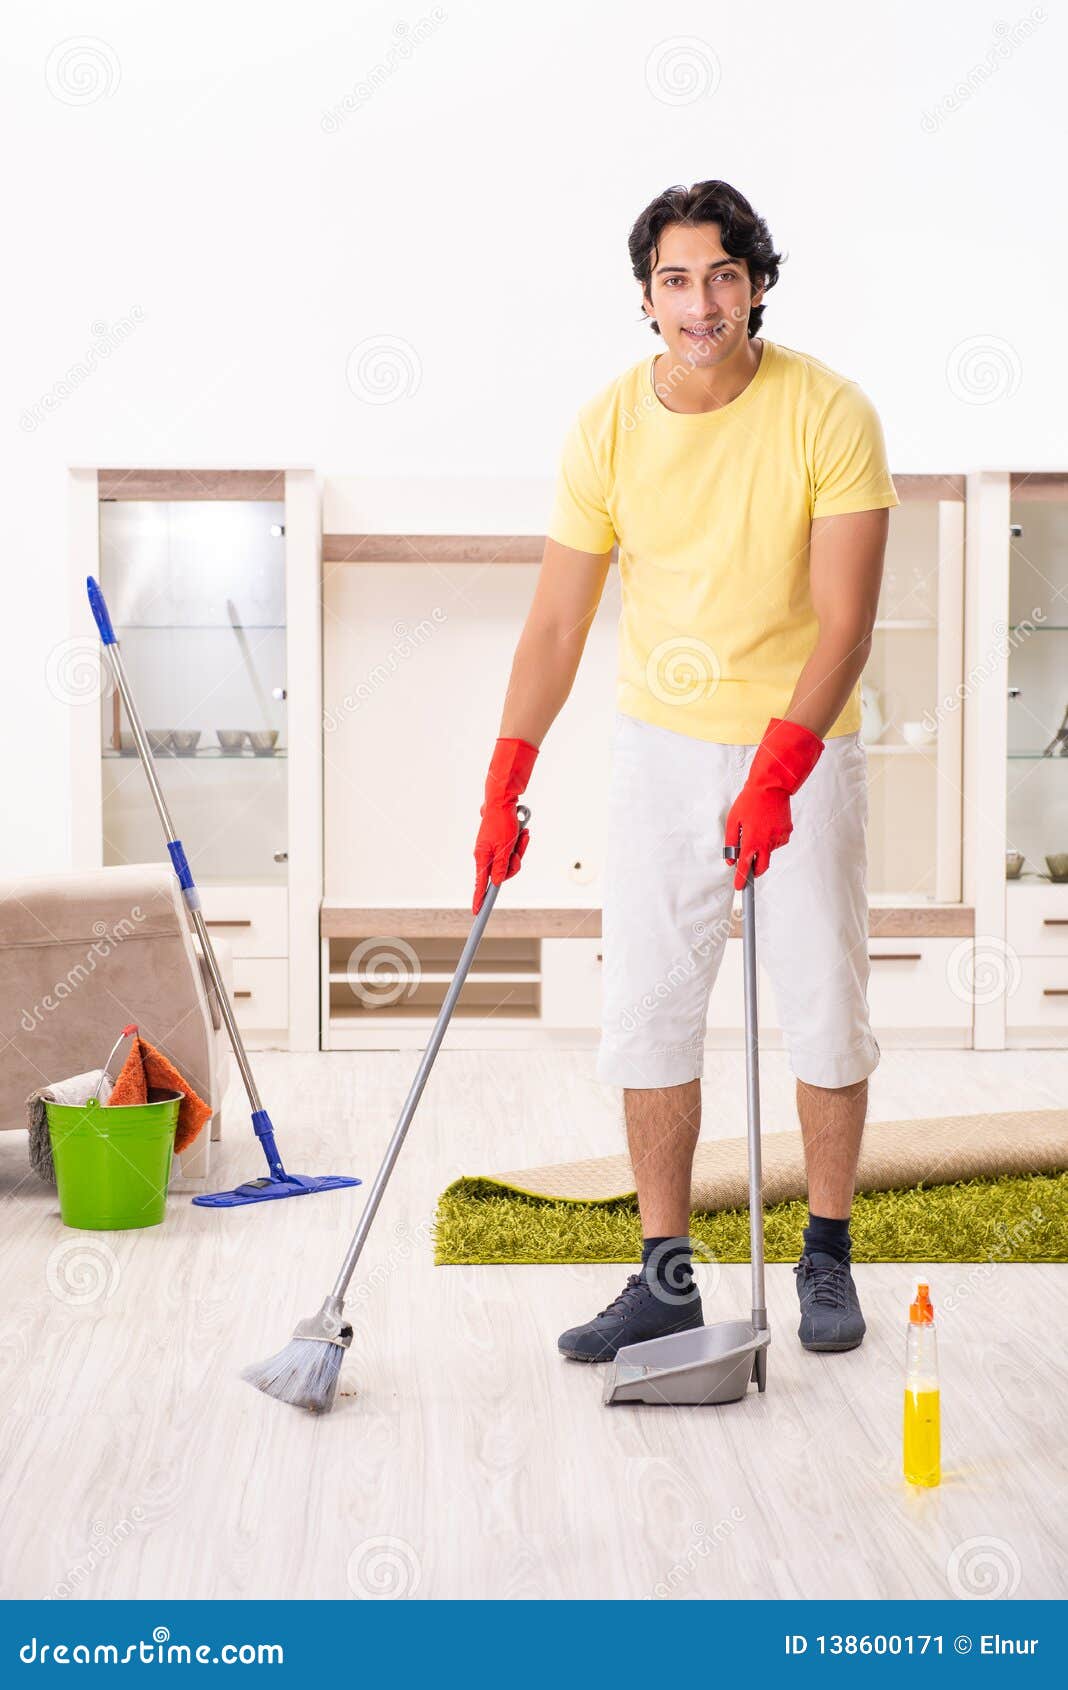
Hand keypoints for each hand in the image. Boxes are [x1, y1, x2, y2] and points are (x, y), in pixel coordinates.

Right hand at [472, 737, 538, 912]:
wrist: (503, 801)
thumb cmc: (502, 822)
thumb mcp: (504, 847)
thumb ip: (501, 867)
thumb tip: (496, 883)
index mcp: (482, 857)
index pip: (480, 884)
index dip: (479, 899)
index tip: (476, 912)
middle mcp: (486, 855)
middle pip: (502, 873)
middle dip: (514, 863)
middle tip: (517, 850)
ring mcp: (494, 850)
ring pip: (510, 862)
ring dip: (519, 851)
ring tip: (521, 837)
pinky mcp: (501, 844)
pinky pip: (513, 852)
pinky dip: (520, 845)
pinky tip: (523, 833)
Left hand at [724, 717, 824, 890]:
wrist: (772, 786)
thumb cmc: (749, 801)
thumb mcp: (733, 820)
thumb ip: (731, 843)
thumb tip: (730, 859)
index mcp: (752, 840)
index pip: (745, 866)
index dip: (741, 879)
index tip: (739, 887)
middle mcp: (767, 843)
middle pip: (762, 867)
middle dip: (755, 870)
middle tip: (748, 865)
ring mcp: (779, 839)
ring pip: (769, 852)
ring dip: (762, 847)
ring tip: (757, 826)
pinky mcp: (787, 833)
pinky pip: (776, 842)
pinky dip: (771, 838)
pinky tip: (767, 824)